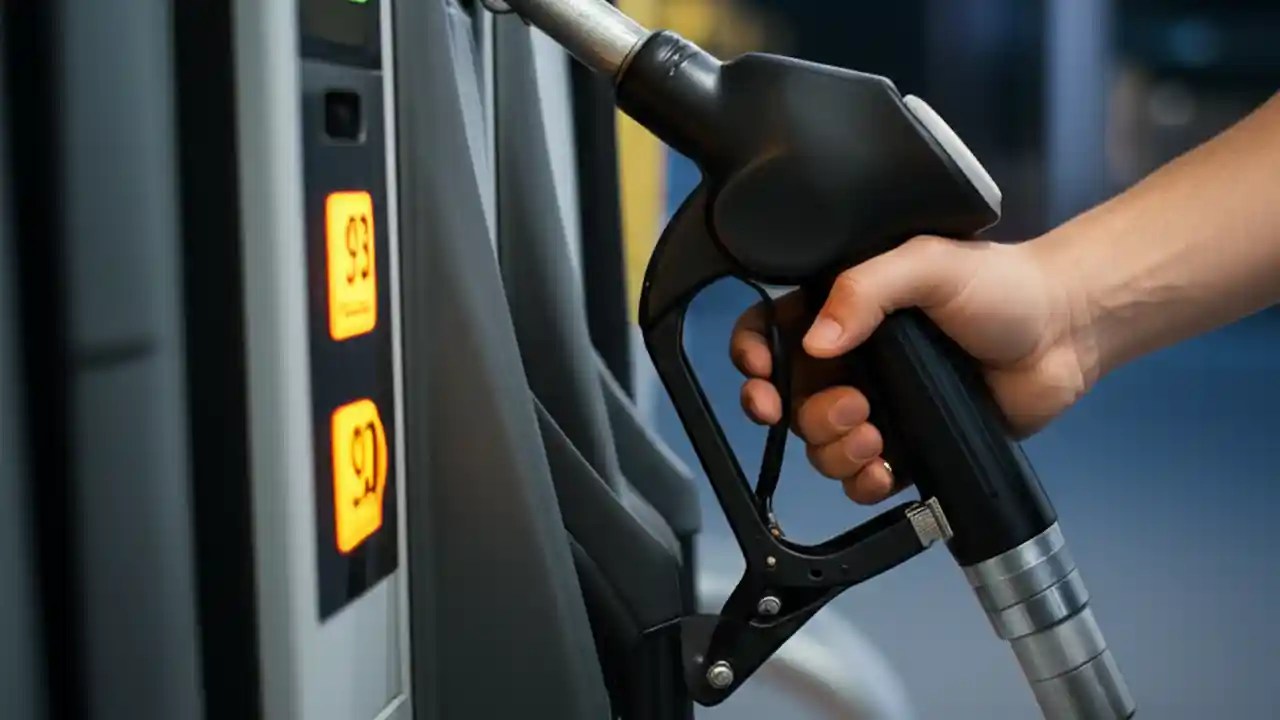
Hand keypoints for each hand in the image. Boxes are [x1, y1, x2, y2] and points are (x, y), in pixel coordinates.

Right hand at [730, 234, 1094, 504]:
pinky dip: (862, 482)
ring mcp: (877, 405)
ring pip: (819, 446)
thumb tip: (814, 341)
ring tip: (876, 435)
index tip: (760, 377)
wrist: (1065, 332)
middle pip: (788, 402)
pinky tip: (884, 470)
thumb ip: (865, 289)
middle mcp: (850, 359)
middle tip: (851, 407)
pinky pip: (860, 478)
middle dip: (804, 415)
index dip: (750, 357)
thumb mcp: (926, 265)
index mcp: (842, 310)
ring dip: (835, 451)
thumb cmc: (1000, 285)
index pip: (769, 333)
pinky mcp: (907, 445)